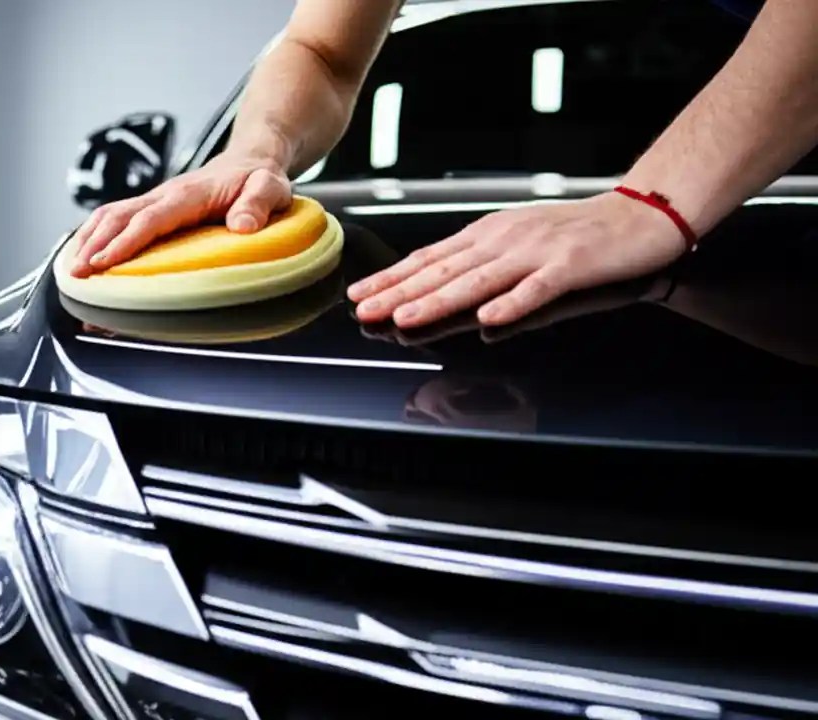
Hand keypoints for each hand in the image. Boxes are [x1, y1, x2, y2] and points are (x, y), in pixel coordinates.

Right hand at [68, 154, 292, 277]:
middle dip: (92, 245)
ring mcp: (153, 201)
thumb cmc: (259, 179)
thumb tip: (244, 226)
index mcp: (188, 194)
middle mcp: (163, 195)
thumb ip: (259, 203)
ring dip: (86, 241)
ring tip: (70, 272)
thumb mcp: (271, 188)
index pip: (150, 218)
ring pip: (108, 217)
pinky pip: (115, 221)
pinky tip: (83, 259)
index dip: (125, 242)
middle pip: (117, 216)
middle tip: (76, 275)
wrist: (250, 161)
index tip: (104, 263)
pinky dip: (93, 238)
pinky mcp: (150, 210)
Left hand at [345, 191, 688, 327]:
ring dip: (440, 299)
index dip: (392, 276)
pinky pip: (537, 288)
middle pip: (444, 270)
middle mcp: (504, 240)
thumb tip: (431, 279)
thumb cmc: (574, 231)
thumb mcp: (514, 238)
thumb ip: (476, 259)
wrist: (637, 214)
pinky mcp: (571, 265)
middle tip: (363, 308)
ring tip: (406, 316)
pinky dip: (512, 303)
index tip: (359, 292)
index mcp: (487, 235)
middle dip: (399, 291)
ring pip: (479, 280)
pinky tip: (489, 318)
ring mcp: (536, 252)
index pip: (430, 258)